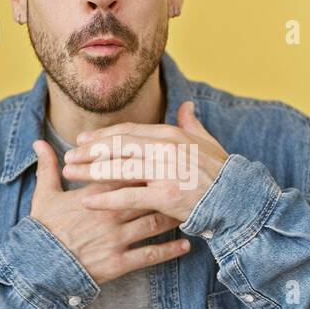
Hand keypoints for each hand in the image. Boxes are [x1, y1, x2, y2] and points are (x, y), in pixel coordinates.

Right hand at [28, 139, 190, 284]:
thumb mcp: (43, 195)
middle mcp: (109, 214)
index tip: (164, 156)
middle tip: (187, 179)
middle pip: (147, 194)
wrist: (38, 267)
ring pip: (154, 223)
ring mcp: (116, 239)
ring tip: (189, 210)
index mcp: (94, 195)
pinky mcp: (119, 262)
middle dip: (168, 186)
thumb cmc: (42, 230)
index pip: (126, 172)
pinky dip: (170, 250)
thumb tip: (38, 142)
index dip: (146, 164)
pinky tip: (186, 246)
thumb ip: (46, 167)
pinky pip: (150, 255)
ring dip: (173, 216)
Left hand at [59, 100, 229, 222]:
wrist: (239, 200)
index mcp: (172, 135)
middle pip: (118, 146)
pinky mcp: (166, 196)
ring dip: (90, 171)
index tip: (83, 141)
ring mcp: (166, 172)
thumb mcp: (208, 143)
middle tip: (69, 157)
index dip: (103, 136)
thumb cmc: (223, 174)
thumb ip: (192, 124)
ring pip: (119, 168)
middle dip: (90, 151)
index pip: (128, 132)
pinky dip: (105, 199)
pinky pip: (128, 196)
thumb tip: (187, 107)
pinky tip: (87, 201)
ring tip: (70, 174)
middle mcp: (166, 149)